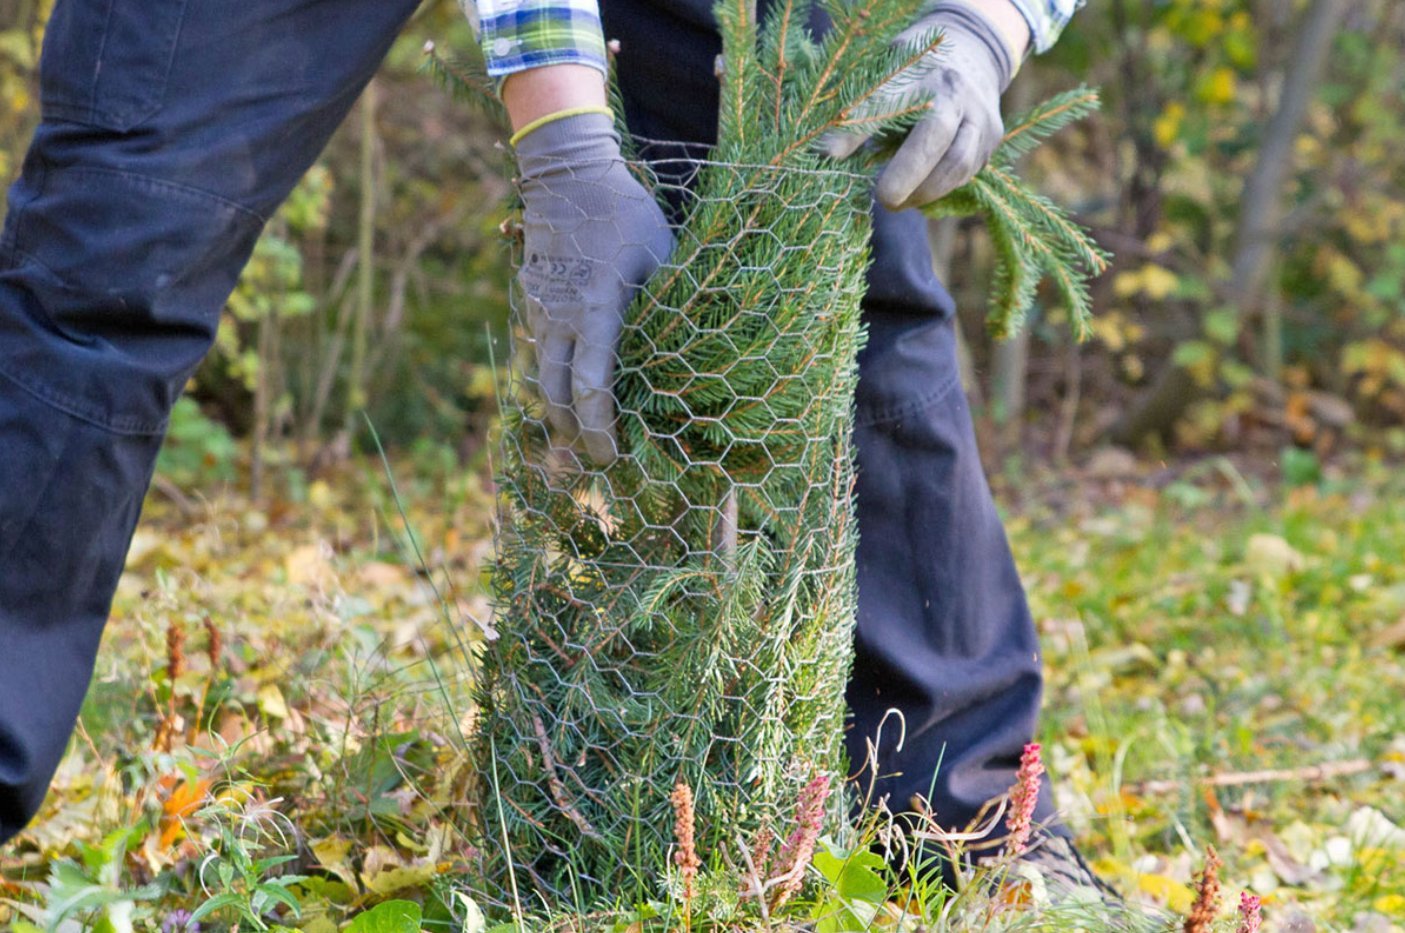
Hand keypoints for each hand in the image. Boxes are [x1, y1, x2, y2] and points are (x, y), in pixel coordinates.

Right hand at [514, 111, 673, 463]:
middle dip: (577, 435)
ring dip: (560, 414)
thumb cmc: (624, 212)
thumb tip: (689, 353)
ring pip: (540, 380)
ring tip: (586, 436)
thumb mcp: (660, 254)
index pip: (591, 386)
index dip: (601, 428)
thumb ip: (667, 306)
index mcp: (596, 309)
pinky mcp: (532, 302)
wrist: (567, 172)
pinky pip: (539, 354)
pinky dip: (553, 381)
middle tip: (604, 460)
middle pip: (555, 398)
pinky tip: (574, 392)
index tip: (617, 452)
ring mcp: (539, 310)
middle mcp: (558, 317)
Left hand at [826, 3, 1018, 210]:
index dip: (855, 128)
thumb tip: (824, 155)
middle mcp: (952, 89)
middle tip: (882, 198)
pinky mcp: (992, 138)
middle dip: (906, 173)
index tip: (827, 154)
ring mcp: (978, 113)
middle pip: (935, 132)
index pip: (884, 99)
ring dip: (925, 191)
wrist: (972, 52)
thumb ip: (859, 108)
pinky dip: (940, 190)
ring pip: (958, 162)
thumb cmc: (913, 71)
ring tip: (898, 202)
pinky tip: (919, 193)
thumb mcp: (885, 73)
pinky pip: (967, 174)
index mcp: (916, 69)